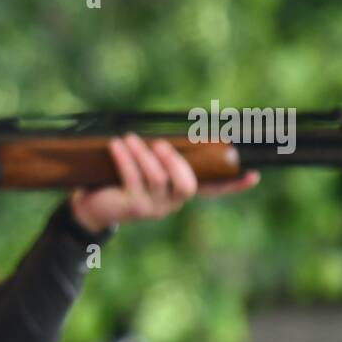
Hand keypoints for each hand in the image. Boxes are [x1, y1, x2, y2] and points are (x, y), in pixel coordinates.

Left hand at [69, 133, 259, 232]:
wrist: (87, 206)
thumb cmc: (116, 180)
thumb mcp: (140, 166)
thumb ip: (157, 156)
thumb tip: (167, 133)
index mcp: (176, 193)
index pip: (210, 190)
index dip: (231, 185)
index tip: (253, 175)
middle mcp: (169, 204)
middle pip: (186, 185)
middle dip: (175, 161)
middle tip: (160, 144)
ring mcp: (152, 208)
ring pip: (157, 179)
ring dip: (143, 155)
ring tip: (128, 139)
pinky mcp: (132, 207)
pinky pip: (133, 179)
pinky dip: (126, 158)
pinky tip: (117, 145)